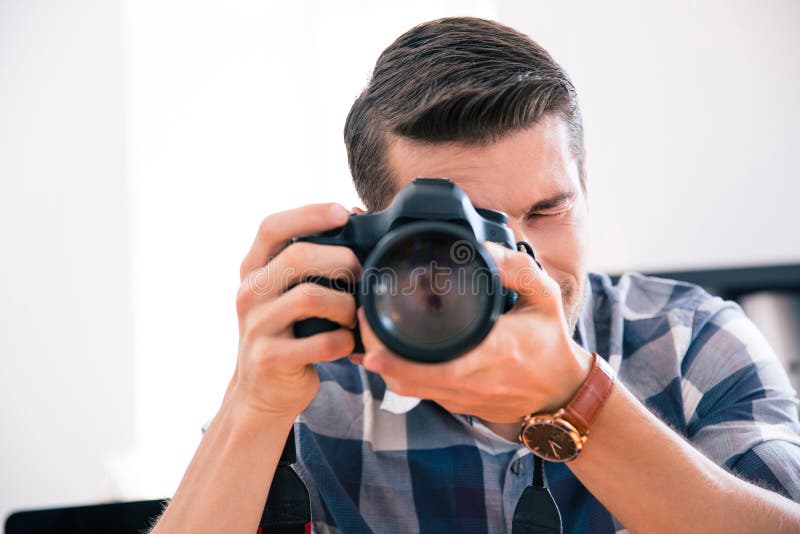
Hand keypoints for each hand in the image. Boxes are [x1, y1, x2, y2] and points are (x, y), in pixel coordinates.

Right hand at [230, 203, 361, 418]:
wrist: (263, 391)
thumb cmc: (288, 332)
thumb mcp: (286, 292)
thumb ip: (310, 261)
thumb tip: (355, 216)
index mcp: (253, 270)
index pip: (272, 227)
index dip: (309, 214)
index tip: (342, 214)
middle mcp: (248, 293)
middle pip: (298, 257)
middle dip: (342, 261)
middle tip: (362, 275)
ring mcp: (256, 326)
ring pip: (310, 297)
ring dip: (346, 304)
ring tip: (353, 315)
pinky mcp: (269, 359)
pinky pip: (320, 342)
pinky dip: (343, 341)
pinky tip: (346, 344)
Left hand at [358, 241, 591, 422]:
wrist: (561, 391)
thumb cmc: (550, 342)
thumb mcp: (545, 297)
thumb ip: (518, 268)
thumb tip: (485, 247)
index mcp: (495, 352)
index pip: (436, 363)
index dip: (396, 356)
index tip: (369, 330)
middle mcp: (474, 381)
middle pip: (408, 378)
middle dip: (376, 354)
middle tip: (360, 322)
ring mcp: (463, 397)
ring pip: (408, 389)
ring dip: (383, 367)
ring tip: (368, 334)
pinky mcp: (458, 405)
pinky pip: (419, 394)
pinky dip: (398, 376)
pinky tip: (386, 354)